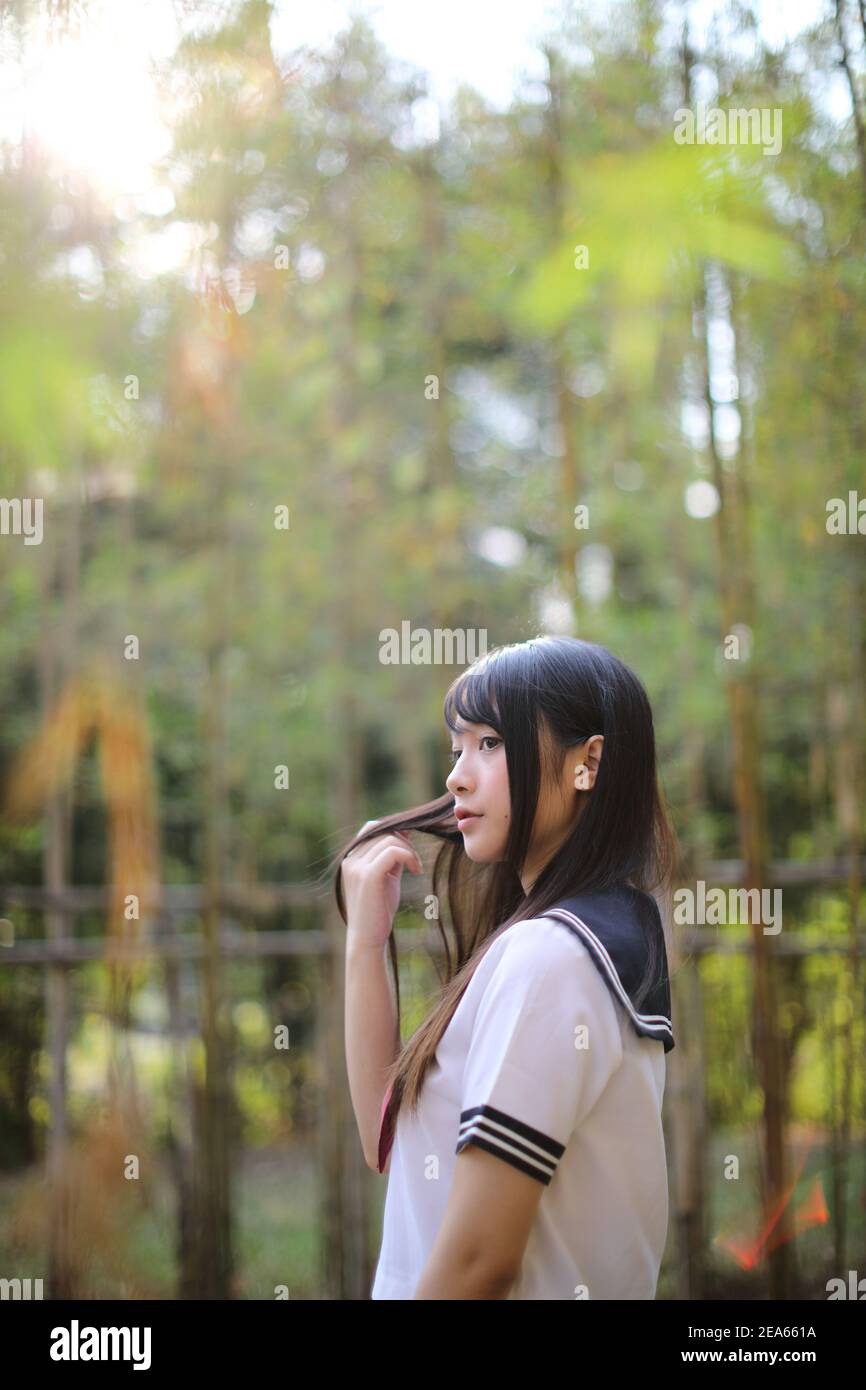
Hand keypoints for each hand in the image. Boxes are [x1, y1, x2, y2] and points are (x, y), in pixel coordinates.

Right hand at [342, 819, 422, 949]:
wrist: (367, 940)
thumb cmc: (378, 911)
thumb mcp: (386, 878)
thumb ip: (392, 856)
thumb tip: (406, 832)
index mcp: (351, 859)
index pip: (371, 827)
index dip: (393, 831)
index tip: (408, 848)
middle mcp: (351, 860)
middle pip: (383, 832)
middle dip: (404, 841)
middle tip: (414, 862)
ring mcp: (357, 867)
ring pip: (390, 840)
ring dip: (409, 851)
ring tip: (416, 868)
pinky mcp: (368, 876)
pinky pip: (393, 852)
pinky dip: (409, 856)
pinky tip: (416, 871)